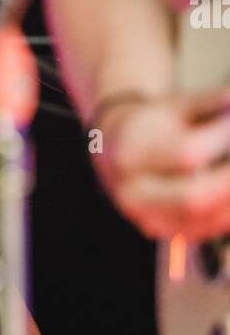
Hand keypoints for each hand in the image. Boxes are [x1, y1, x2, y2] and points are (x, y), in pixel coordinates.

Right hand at [96, 88, 229, 240]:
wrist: (116, 151)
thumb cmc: (149, 126)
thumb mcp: (173, 106)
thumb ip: (207, 102)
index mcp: (132, 155)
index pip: (187, 153)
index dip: (221, 138)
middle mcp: (133, 193)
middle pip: (195, 197)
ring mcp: (146, 218)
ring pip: (205, 218)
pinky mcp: (162, 232)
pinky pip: (206, 229)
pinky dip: (228, 211)